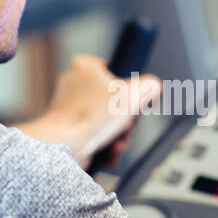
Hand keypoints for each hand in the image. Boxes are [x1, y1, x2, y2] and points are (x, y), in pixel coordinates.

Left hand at [22, 55, 161, 168]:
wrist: (64, 146)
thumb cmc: (88, 117)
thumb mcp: (133, 94)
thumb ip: (150, 85)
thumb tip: (153, 88)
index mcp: (84, 67)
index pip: (116, 71)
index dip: (130, 88)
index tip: (135, 99)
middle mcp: (74, 85)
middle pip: (115, 101)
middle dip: (126, 119)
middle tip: (127, 124)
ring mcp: (70, 109)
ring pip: (106, 120)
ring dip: (119, 135)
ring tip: (117, 141)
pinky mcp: (69, 129)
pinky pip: (95, 135)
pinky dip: (106, 145)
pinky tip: (109, 150)